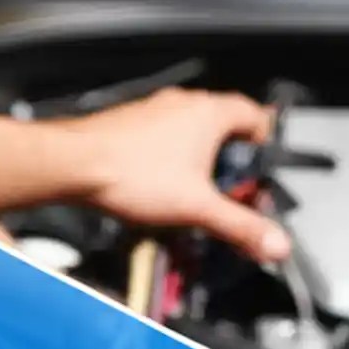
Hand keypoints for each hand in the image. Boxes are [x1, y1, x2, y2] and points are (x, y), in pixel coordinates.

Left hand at [69, 87, 290, 261]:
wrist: (73, 164)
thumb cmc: (128, 171)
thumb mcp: (197, 207)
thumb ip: (240, 226)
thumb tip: (275, 242)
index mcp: (210, 113)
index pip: (257, 117)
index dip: (265, 147)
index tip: (261, 176)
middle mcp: (183, 105)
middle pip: (225, 130)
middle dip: (230, 166)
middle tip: (229, 195)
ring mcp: (155, 113)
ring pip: (191, 135)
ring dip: (199, 165)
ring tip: (193, 198)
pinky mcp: (131, 126)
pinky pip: (163, 141)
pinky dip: (170, 163)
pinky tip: (159, 190)